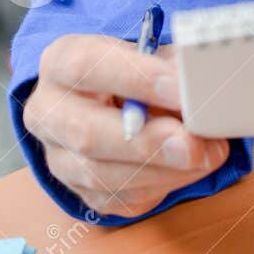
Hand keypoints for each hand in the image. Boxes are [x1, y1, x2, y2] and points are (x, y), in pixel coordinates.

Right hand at [22, 35, 230, 219]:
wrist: (112, 101)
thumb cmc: (134, 71)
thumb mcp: (150, 54)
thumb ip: (171, 66)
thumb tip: (204, 82)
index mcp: (60, 62)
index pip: (86, 66)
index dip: (135, 78)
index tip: (181, 88)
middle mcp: (48, 112)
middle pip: (87, 133)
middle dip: (147, 141)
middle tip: (192, 142)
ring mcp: (58, 157)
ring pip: (101, 175)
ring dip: (159, 170)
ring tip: (205, 157)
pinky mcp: (79, 192)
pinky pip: (117, 198)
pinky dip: (159, 186)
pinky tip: (190, 170)